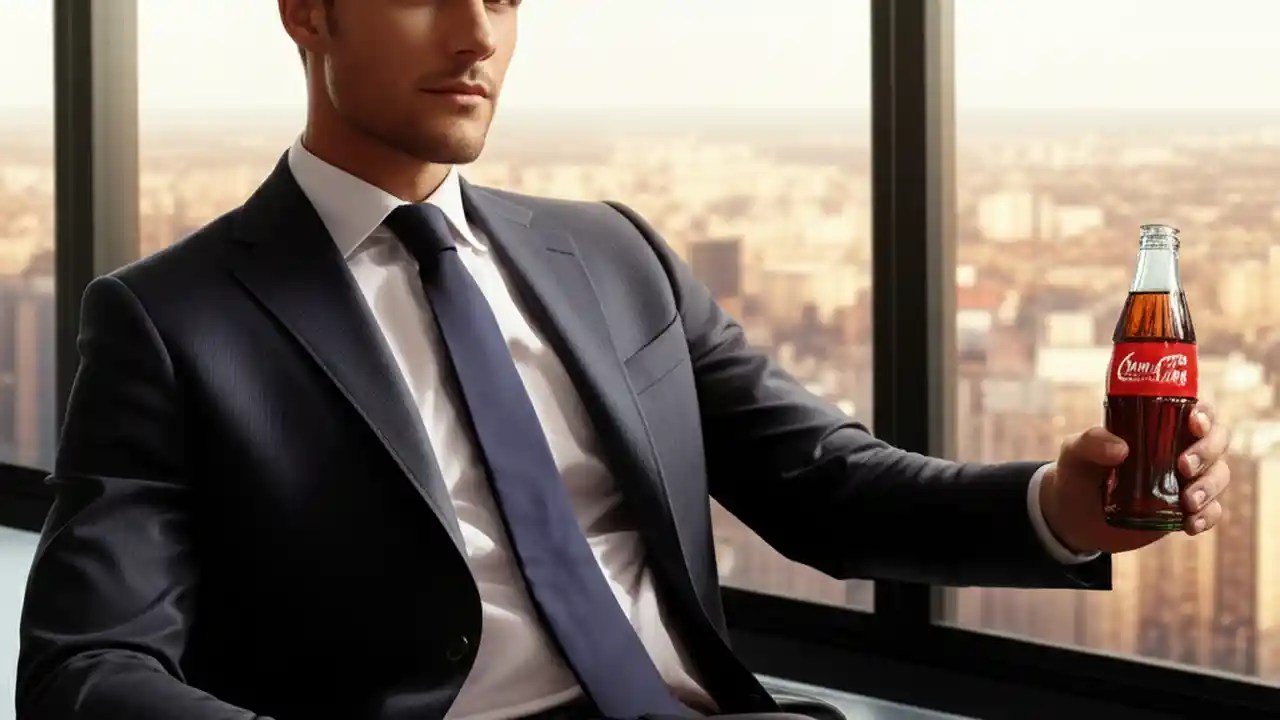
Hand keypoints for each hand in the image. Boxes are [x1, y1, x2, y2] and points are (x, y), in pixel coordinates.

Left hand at [1039, 402, 1231, 554]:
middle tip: (1184, 467)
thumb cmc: (1077, 471)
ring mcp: (1184, 481)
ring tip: (1187, 502)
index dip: (1205, 414)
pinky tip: (1190, 525)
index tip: (1194, 422)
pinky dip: (1208, 516)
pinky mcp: (1184, 510)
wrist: (1073, 516)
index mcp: (1157, 426)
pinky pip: (1211, 511)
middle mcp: (1178, 449)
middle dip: (1208, 452)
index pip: (1195, 411)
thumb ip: (1091, 442)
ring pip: (1219, 476)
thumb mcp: (1075, 452)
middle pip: (1217, 441)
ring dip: (1210, 487)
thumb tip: (1121, 448)